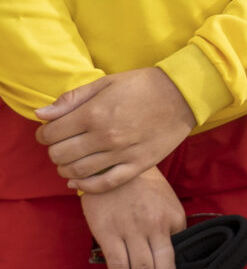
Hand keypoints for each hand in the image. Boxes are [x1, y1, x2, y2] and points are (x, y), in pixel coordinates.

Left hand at [38, 67, 197, 192]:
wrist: (184, 94)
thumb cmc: (143, 85)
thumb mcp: (106, 82)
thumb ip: (71, 99)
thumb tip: (40, 114)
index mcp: (93, 113)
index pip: (51, 134)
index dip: (43, 134)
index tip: (49, 132)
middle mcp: (104, 136)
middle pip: (60, 155)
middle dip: (54, 151)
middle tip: (61, 145)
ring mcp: (122, 153)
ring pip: (77, 172)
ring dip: (65, 169)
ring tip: (70, 161)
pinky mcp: (138, 164)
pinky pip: (105, 183)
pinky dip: (86, 186)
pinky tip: (78, 182)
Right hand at [79, 168, 186, 268]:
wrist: (112, 167)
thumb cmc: (143, 188)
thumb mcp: (167, 204)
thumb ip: (171, 230)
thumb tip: (175, 260)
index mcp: (174, 219)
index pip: (181, 256)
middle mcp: (155, 226)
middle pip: (162, 268)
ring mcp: (131, 230)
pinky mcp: (108, 234)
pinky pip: (117, 265)